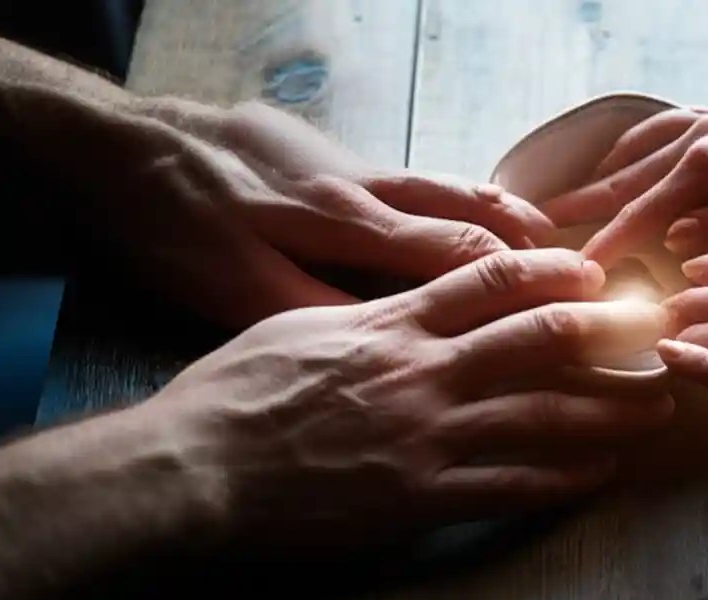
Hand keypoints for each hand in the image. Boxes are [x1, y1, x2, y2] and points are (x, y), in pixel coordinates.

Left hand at [96, 99, 554, 326]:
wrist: (123, 143)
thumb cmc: (174, 220)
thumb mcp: (234, 284)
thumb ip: (320, 313)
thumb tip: (397, 347)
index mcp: (345, 221)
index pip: (457, 248)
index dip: (520, 278)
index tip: (569, 302)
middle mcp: (363, 187)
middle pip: (469, 206)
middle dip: (531, 240)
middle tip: (585, 270)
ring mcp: (349, 165)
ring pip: (447, 182)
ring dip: (503, 211)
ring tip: (549, 241)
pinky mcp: (330, 157)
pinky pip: (415, 179)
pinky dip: (458, 198)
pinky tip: (467, 217)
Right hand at [148, 249, 670, 550]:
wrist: (196, 468)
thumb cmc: (234, 392)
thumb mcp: (299, 325)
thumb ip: (369, 312)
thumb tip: (412, 297)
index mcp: (394, 323)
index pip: (492, 280)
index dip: (554, 272)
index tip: (596, 273)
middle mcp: (424, 371)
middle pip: (539, 340)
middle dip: (608, 336)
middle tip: (656, 337)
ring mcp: (428, 435)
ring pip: (543, 414)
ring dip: (609, 411)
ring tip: (656, 409)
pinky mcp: (421, 496)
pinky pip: (512, 486)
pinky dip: (564, 479)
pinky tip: (602, 474)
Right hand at [541, 82, 707, 266]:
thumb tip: (671, 241)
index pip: (641, 217)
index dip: (604, 249)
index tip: (570, 277)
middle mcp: (702, 141)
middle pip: (626, 181)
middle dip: (581, 209)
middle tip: (535, 232)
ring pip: (638, 152)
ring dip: (599, 178)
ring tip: (567, 200)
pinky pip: (663, 128)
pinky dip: (633, 145)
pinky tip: (628, 155)